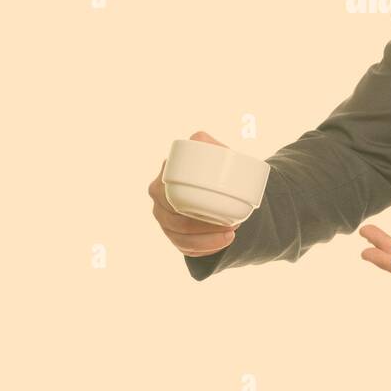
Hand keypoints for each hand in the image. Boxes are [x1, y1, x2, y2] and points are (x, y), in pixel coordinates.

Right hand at [150, 131, 237, 256]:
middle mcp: (158, 198)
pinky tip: (218, 245)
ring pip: (178, 237)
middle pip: (174, 221)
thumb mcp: (214, 153)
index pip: (168, 197)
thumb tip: (199, 140)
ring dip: (204, 242)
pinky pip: (182, 247)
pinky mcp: (172, 233)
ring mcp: (163, 218)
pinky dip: (202, 250)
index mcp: (164, 177)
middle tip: (231, 226)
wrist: (223, 186)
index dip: (192, 208)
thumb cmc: (218, 167)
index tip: (220, 210)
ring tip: (229, 236)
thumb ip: (206, 143)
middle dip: (202, 229)